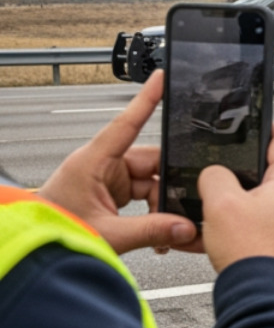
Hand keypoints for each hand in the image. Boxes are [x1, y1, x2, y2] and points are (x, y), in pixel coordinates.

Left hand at [37, 71, 200, 254]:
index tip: (162, 78)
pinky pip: (143, 196)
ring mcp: (106, 180)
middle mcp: (101, 166)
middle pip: (150, 163)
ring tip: (166, 233)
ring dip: (162, 206)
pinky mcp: (110, 194)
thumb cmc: (53, 231)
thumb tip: (186, 227)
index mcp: (93, 163)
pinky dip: (154, 214)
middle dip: (169, 187)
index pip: (126, 124)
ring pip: (151, 182)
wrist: (34, 248)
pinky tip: (158, 233)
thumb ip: (152, 231)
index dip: (146, 99)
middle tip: (183, 209)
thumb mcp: (109, 234)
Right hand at [199, 122, 273, 272]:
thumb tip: (215, 175)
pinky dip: (245, 223)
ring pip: (266, 200)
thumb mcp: (220, 202)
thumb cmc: (252, 253)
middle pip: (273, 171)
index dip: (267, 125)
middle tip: (222, 172)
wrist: (262, 297)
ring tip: (217, 208)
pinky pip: (265, 223)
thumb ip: (215, 176)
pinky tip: (221, 232)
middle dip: (245, 170)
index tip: (254, 122)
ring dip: (241, 200)